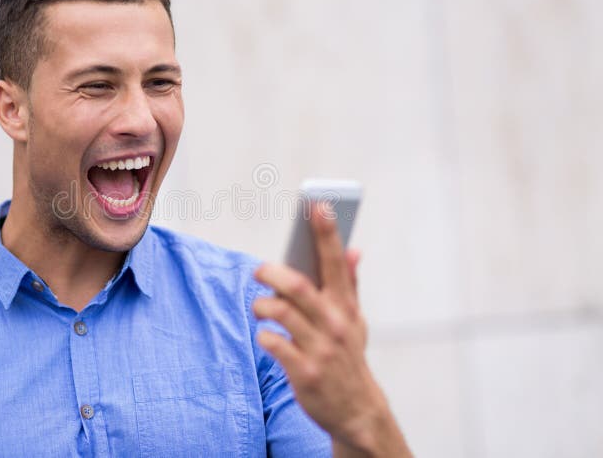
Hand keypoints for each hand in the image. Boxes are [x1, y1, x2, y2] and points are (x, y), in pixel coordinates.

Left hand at [253, 202, 410, 456]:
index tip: (318, 206)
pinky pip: (274, 343)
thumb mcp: (356, 321)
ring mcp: (319, 349)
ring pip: (280, 312)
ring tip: (260, 308)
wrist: (357, 410)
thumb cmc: (349, 356)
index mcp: (346, 307)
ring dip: (263, 306)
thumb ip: (350, 285)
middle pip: (298, 286)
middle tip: (259, 271)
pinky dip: (264, 335)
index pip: (337, 262)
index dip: (327, 233)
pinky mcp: (304, 372)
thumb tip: (354, 249)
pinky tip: (266, 336)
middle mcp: (334, 324)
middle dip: (272, 273)